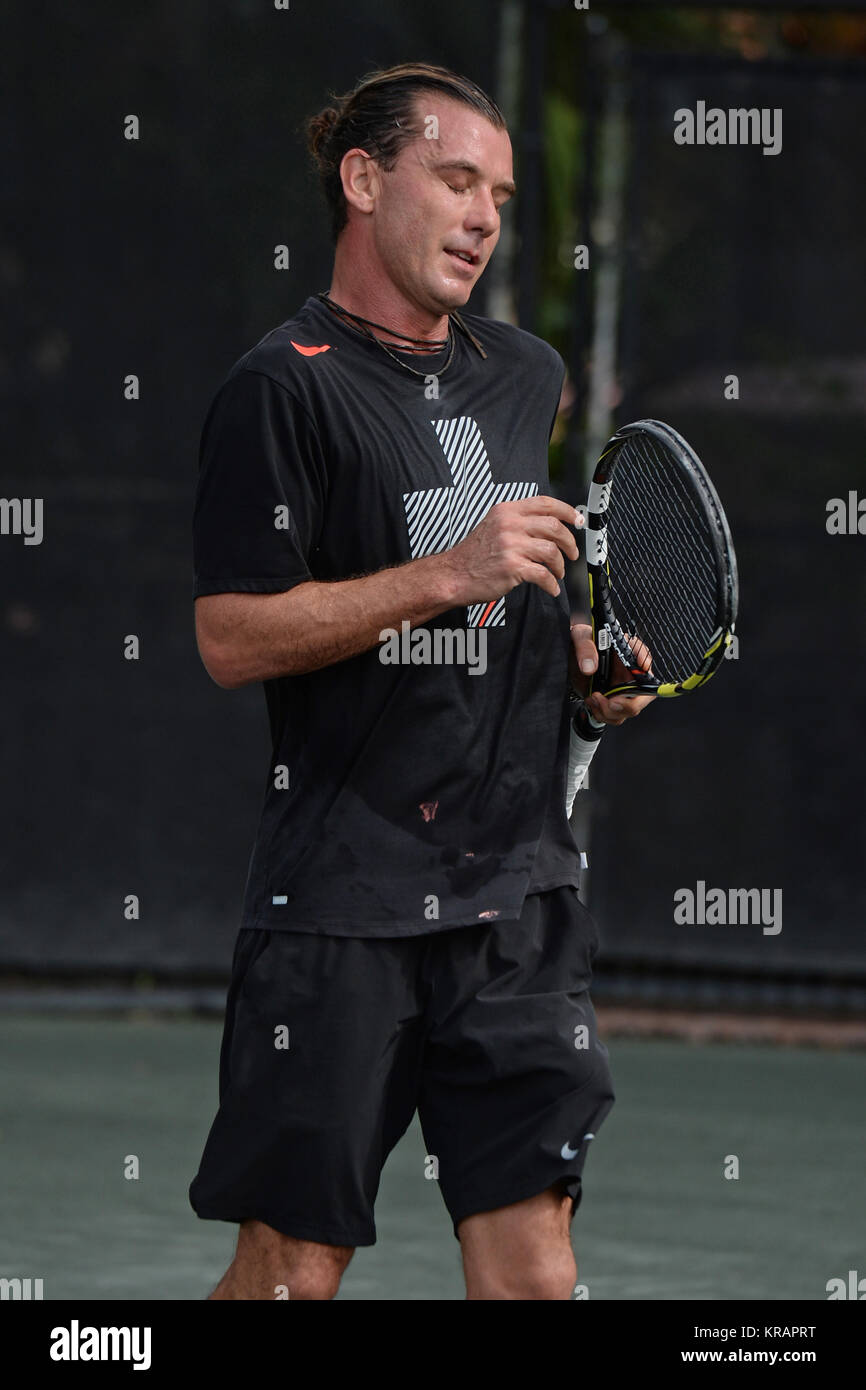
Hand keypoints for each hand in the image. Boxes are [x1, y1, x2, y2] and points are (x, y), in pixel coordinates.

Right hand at [441, 497, 581, 604]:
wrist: (453, 575)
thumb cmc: (474, 554)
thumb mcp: (494, 525)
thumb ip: (518, 521)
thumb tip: (549, 525)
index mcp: (507, 511)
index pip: (545, 503)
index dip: (567, 511)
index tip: (578, 520)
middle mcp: (509, 525)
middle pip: (554, 527)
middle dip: (569, 542)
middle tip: (572, 553)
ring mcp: (511, 546)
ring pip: (552, 551)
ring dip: (560, 565)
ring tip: (558, 572)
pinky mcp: (512, 568)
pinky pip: (543, 575)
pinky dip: (551, 584)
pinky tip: (551, 587)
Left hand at [569, 623, 654, 726]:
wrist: (574, 654)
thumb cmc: (584, 641)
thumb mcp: (581, 636)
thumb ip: (585, 648)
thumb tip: (589, 667)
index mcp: (629, 657)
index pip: (646, 670)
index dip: (644, 682)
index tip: (629, 684)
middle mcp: (630, 675)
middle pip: (641, 699)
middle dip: (625, 705)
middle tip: (610, 701)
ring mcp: (622, 689)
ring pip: (626, 712)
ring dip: (609, 711)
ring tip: (594, 697)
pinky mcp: (612, 700)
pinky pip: (613, 716)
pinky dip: (601, 714)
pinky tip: (591, 701)